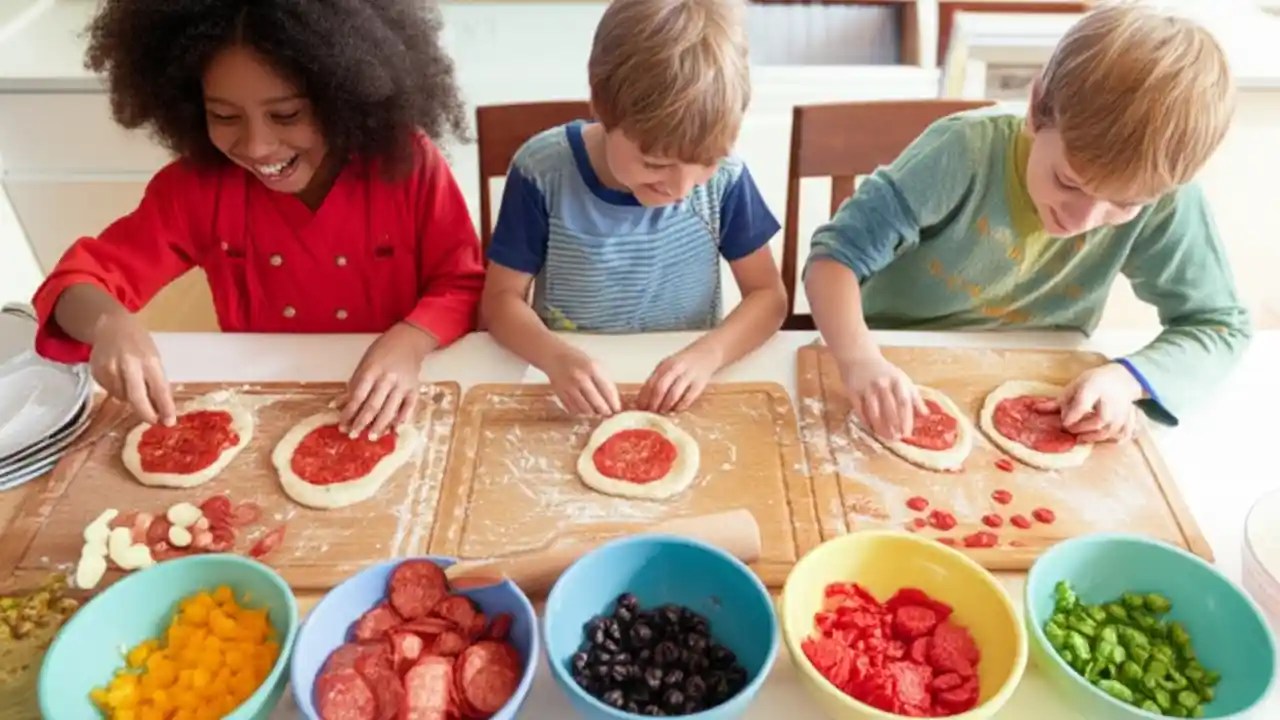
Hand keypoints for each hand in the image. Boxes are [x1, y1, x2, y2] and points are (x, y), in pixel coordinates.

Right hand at [89, 313, 175, 425]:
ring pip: (123, 397)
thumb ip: (156, 381)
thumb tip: (162, 410)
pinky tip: (119, 377)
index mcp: (150, 360)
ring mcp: (111, 368)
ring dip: (131, 398)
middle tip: (153, 421)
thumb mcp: (153, 357)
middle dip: (146, 413)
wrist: (110, 326)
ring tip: (132, 382)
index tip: (170, 422)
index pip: (160, 388)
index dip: (165, 408)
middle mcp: (129, 364)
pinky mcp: (97, 372)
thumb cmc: (139, 344)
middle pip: (137, 397)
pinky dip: (118, 390)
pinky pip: (110, 391)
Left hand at [340, 322, 433, 438]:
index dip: (349, 413)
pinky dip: (402, 419)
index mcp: (372, 371)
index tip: (342, 425)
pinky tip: (394, 429)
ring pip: (390, 410)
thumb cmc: (382, 352)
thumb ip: (355, 384)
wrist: (408, 341)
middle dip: (362, 423)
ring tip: (371, 437)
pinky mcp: (415, 389)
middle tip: (354, 435)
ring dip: (380, 426)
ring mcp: (403, 385)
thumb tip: (341, 405)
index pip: (358, 396)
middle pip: (373, 406)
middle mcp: (388, 379)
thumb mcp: (364, 364)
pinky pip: (409, 407)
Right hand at [544, 347, 620, 415]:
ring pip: (585, 409)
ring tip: (596, 411)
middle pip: (597, 403)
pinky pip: (573, 409)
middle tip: (608, 413)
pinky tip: (584, 409)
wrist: (553, 356)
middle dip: (604, 411)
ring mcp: (569, 387)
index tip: (617, 409)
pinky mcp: (560, 394)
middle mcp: (580, 378)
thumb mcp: (594, 364)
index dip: (613, 403)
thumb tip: (613, 400)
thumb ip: (604, 380)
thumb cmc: (576, 360)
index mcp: (592, 368)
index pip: (607, 390)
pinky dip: (581, 412)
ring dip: (593, 413)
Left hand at [638, 343, 721, 413]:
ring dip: (666, 406)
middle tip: (650, 413)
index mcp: (664, 365)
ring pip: (673, 394)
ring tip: (662, 413)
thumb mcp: (668, 367)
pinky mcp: (699, 383)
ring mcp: (688, 376)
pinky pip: (688, 398)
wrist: (706, 353)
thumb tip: (644, 399)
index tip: (639, 408)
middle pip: (660, 388)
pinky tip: (676, 410)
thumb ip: (657, 380)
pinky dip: (680, 406)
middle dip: (653, 403)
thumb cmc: (683, 363)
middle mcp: (675, 369)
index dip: (643, 398)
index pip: (650, 383)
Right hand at [837, 350, 928, 439]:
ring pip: (874, 412)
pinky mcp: (853, 391)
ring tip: (885, 437)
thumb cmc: (884, 371)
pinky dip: (866, 421)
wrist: (859, 357)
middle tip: (896, 438)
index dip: (907, 420)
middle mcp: (882, 384)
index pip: (904, 403)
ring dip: (880, 427)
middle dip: (894, 426)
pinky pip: (860, 410)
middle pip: (889, 409)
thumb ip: (914, 397)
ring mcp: (867, 388)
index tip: (907, 433)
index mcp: (897, 380)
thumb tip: (925, 415)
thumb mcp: (902, 380)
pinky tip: (871, 429)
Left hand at [1051, 363, 1143, 442]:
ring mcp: (1123, 413)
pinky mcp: (1129, 421)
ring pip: (1108, 432)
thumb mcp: (1076, 385)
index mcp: (1094, 388)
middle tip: (1071, 429)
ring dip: (1092, 437)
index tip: (1064, 422)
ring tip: (1081, 436)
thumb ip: (1058, 401)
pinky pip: (1122, 436)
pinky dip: (1111, 440)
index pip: (1082, 406)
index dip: (1071, 417)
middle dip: (1081, 428)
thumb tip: (1037, 409)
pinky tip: (1102, 437)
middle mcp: (1111, 402)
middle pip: (1097, 422)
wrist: (1122, 379)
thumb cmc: (1095, 381)